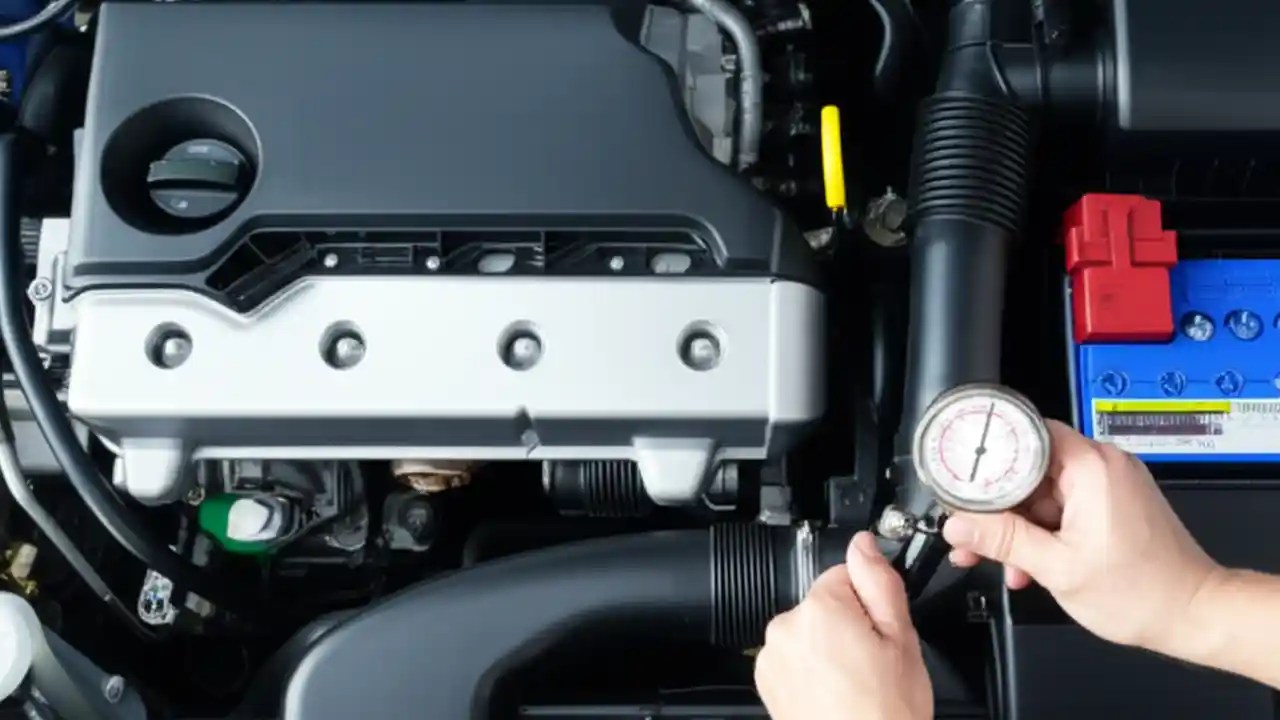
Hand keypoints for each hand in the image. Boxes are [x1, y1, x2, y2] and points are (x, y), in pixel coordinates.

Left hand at [755, 531, 931, 719]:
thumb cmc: (885, 714)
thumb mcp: (902, 641)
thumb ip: (880, 583)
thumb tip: (864, 544)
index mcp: (820, 609)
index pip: (844, 575)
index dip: (870, 603)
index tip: (881, 633)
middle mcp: (786, 626)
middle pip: (825, 605)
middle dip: (848, 627)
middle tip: (873, 665)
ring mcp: (772, 655)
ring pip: (809, 633)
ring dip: (828, 650)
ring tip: (854, 686)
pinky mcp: (766, 680)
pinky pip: (794, 658)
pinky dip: (811, 671)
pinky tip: (834, 696)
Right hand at [945, 420, 1223, 656]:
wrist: (1193, 614)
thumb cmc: (1141, 592)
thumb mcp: (1057, 567)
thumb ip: (1002, 541)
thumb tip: (957, 525)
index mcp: (1091, 467)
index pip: (1025, 433)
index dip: (987, 454)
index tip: (960, 476)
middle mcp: (1103, 465)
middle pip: (1028, 467)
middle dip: (997, 504)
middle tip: (970, 532)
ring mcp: (1109, 484)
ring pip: (1041, 491)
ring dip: (1017, 524)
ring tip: (1000, 560)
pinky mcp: (1112, 502)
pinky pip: (1062, 505)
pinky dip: (1042, 530)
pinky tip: (1028, 562)